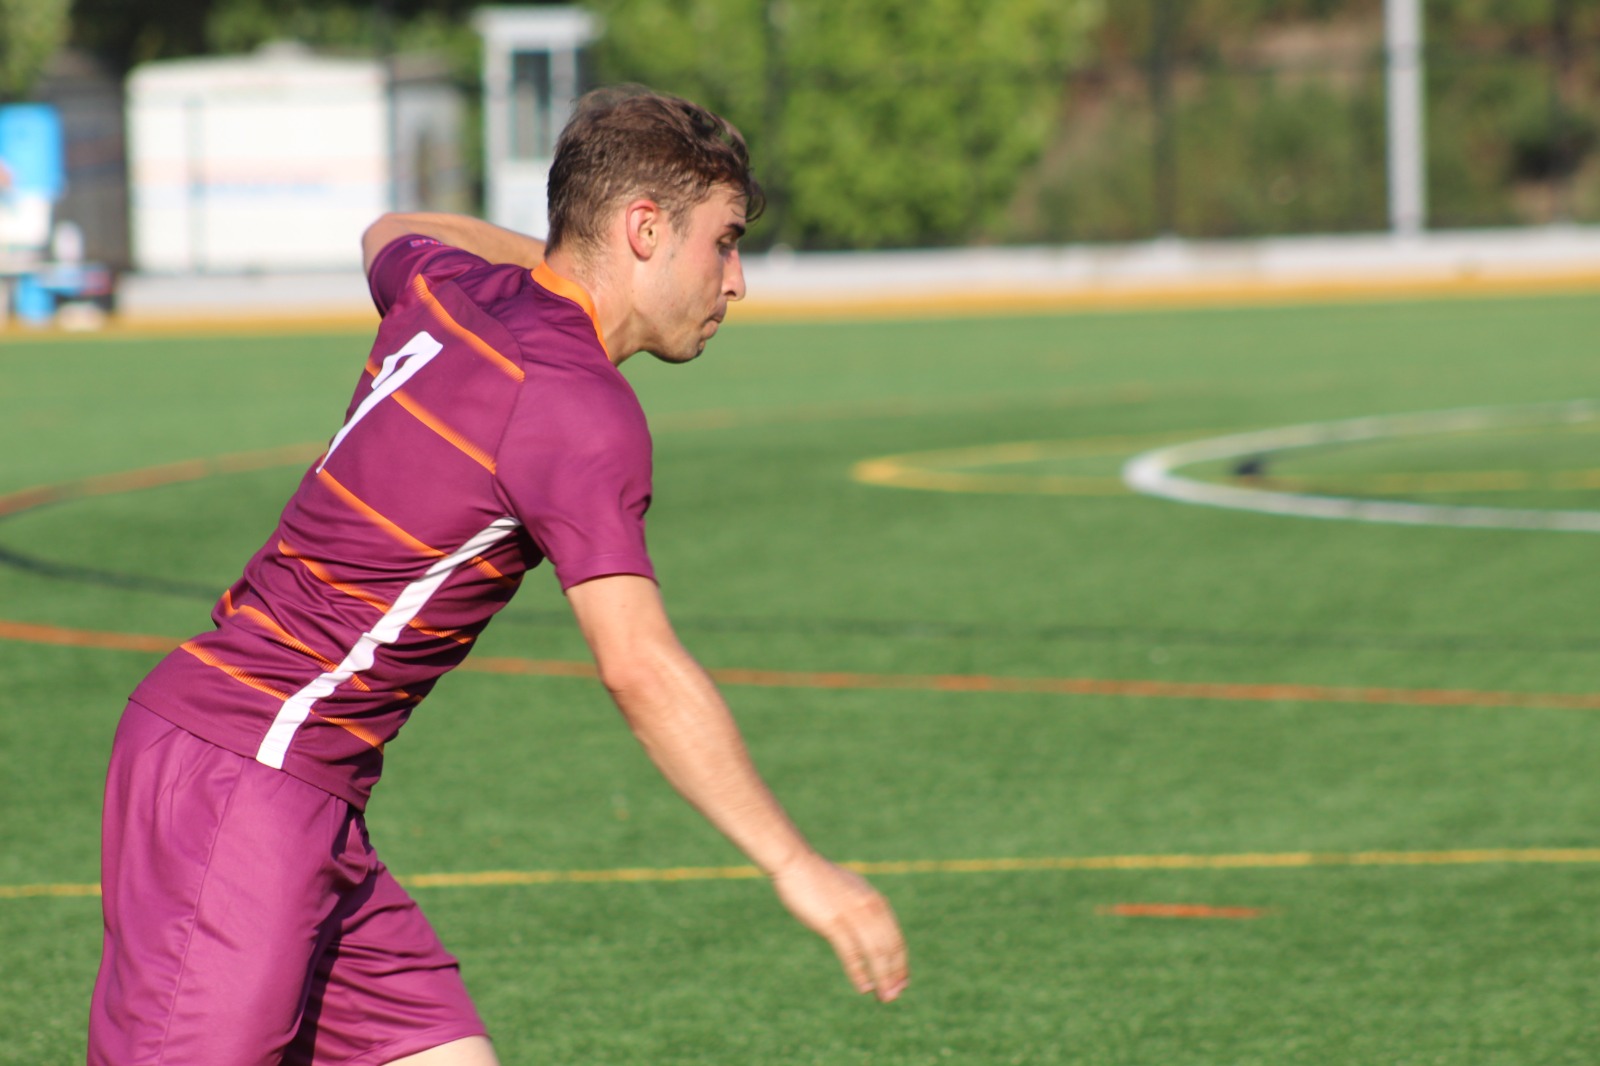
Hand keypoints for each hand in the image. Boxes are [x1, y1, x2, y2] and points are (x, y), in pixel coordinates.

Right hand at [770, 854, 908, 1001]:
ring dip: (882, 977)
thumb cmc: (819, 878)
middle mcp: (869, 907)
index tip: (902, 981)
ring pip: (875, 952)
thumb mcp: (848, 890)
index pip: (895, 937)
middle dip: (895, 974)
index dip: (900, 962)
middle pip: (889, 947)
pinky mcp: (833, 922)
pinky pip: (851, 952)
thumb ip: (860, 906)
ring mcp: (852, 914)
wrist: (796, 862)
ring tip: (884, 996)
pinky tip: (863, 987)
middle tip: (895, 996)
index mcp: (874, 900)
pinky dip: (859, 971)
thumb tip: (867, 921)